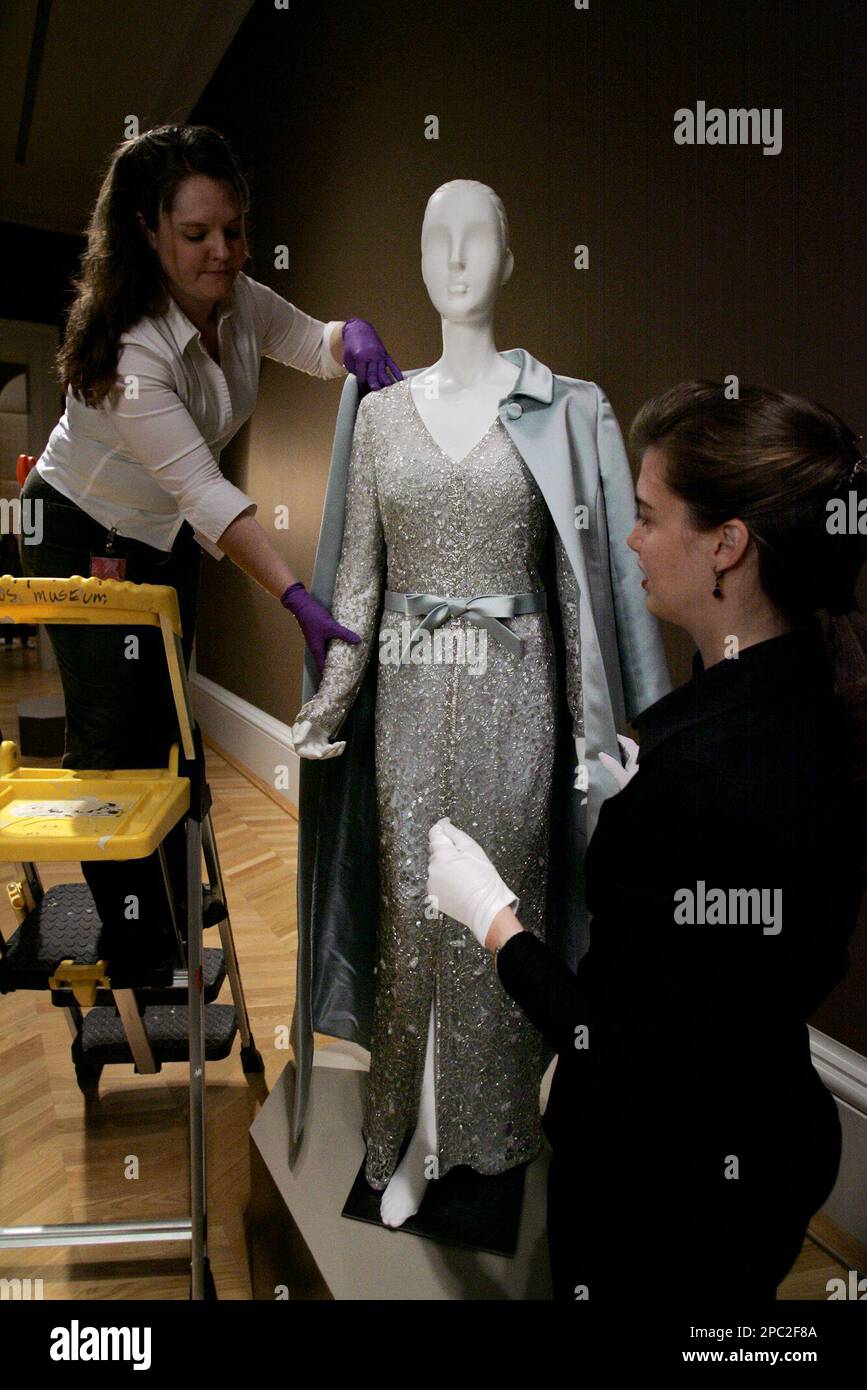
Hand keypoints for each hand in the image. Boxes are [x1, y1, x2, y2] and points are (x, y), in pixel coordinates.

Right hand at [280, 582, 358, 673]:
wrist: (301, 604)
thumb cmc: (314, 617)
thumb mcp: (331, 626)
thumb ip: (344, 634)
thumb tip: (358, 641)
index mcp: (317, 649)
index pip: (322, 667)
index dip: (328, 675)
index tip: (336, 682)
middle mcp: (315, 646)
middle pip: (324, 660)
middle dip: (333, 666)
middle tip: (344, 672)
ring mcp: (316, 639)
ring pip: (326, 651)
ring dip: (334, 655)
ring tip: (345, 659)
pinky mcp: (318, 632)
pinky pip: (327, 643)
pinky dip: (333, 646)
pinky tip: (341, 643)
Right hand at [289, 718, 345, 758]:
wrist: (319, 711)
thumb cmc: (309, 716)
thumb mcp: (305, 722)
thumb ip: (300, 732)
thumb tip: (294, 742)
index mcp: (300, 743)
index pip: (303, 753)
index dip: (311, 754)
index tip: (320, 754)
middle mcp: (308, 747)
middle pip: (317, 755)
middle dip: (326, 752)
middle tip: (333, 746)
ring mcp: (317, 747)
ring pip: (326, 755)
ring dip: (334, 751)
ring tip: (340, 743)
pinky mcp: (325, 745)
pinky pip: (332, 751)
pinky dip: (338, 749)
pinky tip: (343, 743)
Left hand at [342, 318, 402, 393]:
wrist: (359, 328)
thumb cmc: (352, 343)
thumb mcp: (347, 355)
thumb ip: (352, 368)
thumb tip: (360, 379)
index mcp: (361, 357)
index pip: (362, 375)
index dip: (362, 385)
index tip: (363, 393)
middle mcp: (371, 356)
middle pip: (373, 375)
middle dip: (374, 385)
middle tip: (376, 393)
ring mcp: (379, 355)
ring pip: (383, 371)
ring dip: (385, 381)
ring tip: (388, 391)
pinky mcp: (385, 354)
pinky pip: (392, 364)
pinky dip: (397, 372)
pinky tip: (400, 380)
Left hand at [426, 817, 518, 947]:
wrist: (486, 909)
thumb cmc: (484, 878)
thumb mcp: (474, 850)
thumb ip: (455, 834)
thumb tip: (444, 825)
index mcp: (442, 854)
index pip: (434, 834)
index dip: (441, 827)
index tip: (447, 823)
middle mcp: (432, 868)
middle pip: (436, 852)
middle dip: (447, 851)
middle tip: (466, 858)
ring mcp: (431, 884)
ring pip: (437, 868)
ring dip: (446, 867)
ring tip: (465, 875)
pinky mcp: (433, 896)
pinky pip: (437, 882)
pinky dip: (445, 880)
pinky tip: (459, 886)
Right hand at [599, 734, 639, 790]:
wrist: (649, 803)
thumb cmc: (638, 789)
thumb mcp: (622, 778)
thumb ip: (612, 766)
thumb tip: (601, 754)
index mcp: (639, 757)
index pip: (629, 743)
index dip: (621, 738)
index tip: (611, 735)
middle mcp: (641, 761)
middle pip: (629, 750)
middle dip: (618, 748)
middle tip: (605, 746)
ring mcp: (641, 769)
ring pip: (630, 759)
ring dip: (620, 758)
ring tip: (607, 757)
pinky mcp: (639, 777)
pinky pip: (630, 767)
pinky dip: (623, 766)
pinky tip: (615, 770)